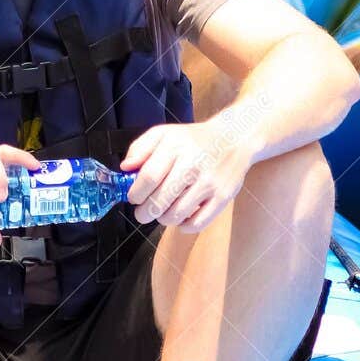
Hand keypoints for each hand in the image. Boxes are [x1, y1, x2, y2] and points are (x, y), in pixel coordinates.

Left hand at [121, 121, 250, 231]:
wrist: (234, 139)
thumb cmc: (193, 140)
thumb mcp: (165, 134)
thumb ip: (140, 148)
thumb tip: (126, 168)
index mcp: (175, 147)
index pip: (148, 177)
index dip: (136, 194)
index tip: (134, 198)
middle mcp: (192, 165)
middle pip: (159, 202)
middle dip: (144, 213)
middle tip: (143, 213)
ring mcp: (209, 183)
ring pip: (175, 215)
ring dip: (162, 219)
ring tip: (162, 211)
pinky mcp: (223, 197)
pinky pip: (196, 224)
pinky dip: (183, 226)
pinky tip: (181, 217)